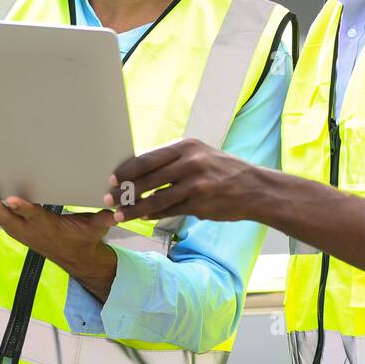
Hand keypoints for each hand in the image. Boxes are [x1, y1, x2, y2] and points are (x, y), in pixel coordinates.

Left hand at [0, 178, 115, 271]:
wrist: (76, 259)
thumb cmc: (86, 238)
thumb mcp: (98, 228)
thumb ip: (104, 217)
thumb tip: (118, 206)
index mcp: (48, 228)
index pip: (35, 216)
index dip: (24, 208)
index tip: (13, 198)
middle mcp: (27, 230)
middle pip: (5, 216)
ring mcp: (17, 230)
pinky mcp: (12, 228)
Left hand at [106, 137, 265, 222]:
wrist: (255, 188)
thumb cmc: (223, 170)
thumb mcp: (200, 154)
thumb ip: (173, 161)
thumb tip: (139, 171)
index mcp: (187, 146)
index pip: (147, 158)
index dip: (125, 170)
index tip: (111, 178)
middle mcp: (190, 163)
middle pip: (147, 179)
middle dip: (124, 191)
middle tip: (109, 199)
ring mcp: (196, 185)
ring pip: (156, 199)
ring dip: (134, 209)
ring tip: (120, 215)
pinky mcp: (200, 205)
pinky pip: (170, 211)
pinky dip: (154, 215)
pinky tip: (144, 217)